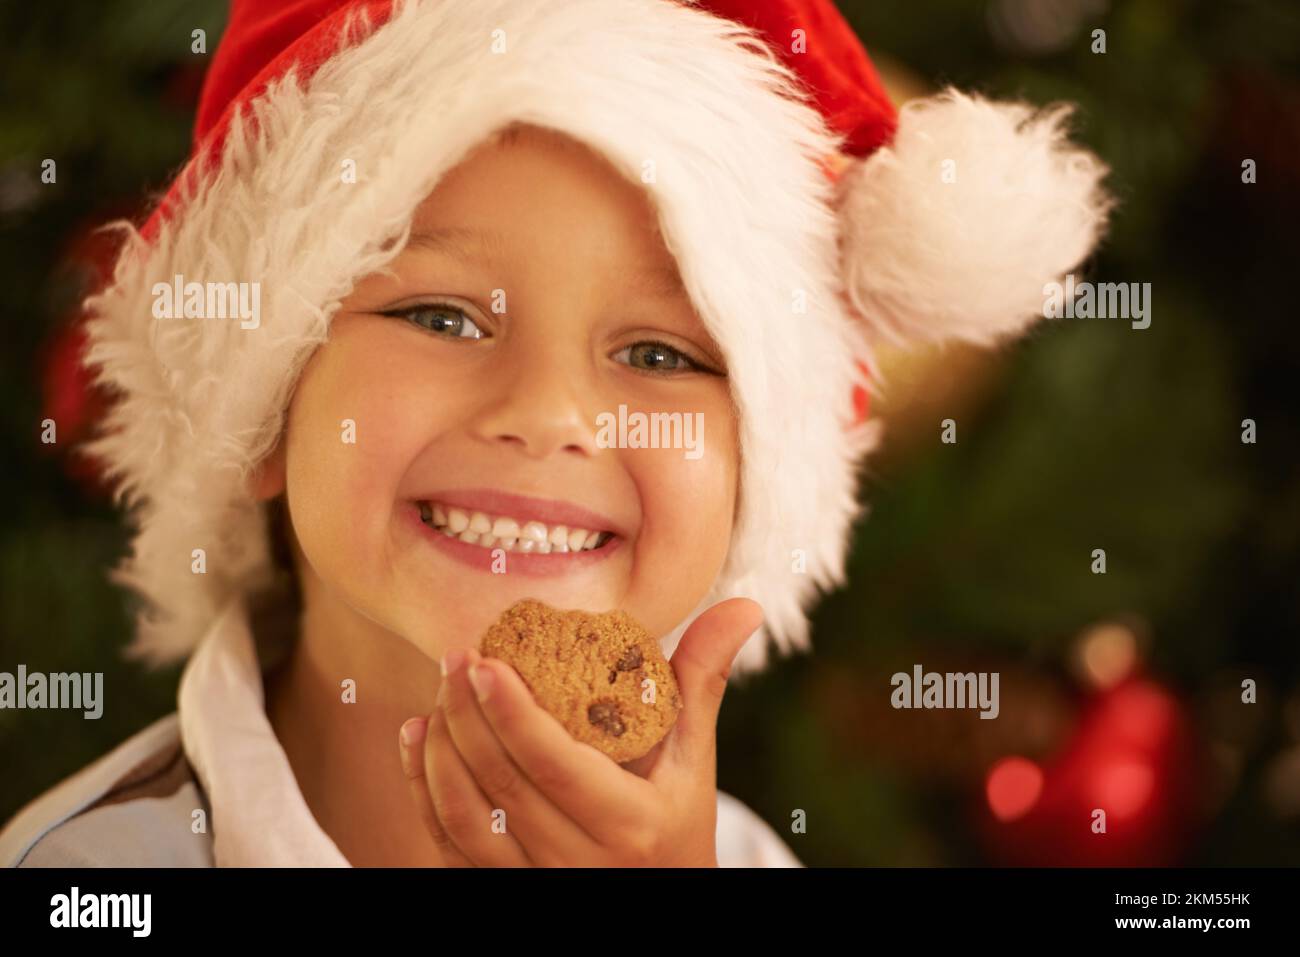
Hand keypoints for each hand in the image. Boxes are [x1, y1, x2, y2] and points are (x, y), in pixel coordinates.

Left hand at [396, 598, 763, 866]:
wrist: (659, 904)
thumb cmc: (677, 823)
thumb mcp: (696, 760)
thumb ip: (704, 680)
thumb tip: (744, 605)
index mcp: (629, 824)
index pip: (553, 766)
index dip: (512, 714)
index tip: (484, 660)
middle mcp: (578, 864)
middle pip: (502, 785)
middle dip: (466, 716)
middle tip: (453, 658)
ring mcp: (534, 885)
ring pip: (465, 819)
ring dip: (439, 752)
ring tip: (437, 695)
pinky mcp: (500, 892)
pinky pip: (446, 846)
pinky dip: (423, 791)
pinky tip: (417, 739)